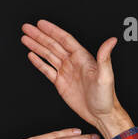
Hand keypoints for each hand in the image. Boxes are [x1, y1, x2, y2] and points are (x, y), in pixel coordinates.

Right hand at [21, 20, 133, 138]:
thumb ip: (105, 57)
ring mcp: (66, 72)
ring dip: (36, 46)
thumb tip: (112, 40)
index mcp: (82, 57)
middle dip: (39, 36)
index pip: (64, 39)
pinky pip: (47, 69)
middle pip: (53, 45)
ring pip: (48, 55)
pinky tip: (31, 55)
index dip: (52, 31)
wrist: (101, 115)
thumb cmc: (106, 97)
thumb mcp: (106, 76)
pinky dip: (38, 62)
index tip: (40, 24)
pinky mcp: (61, 83)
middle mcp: (73, 62)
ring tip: (25, 38)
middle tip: (26, 27)